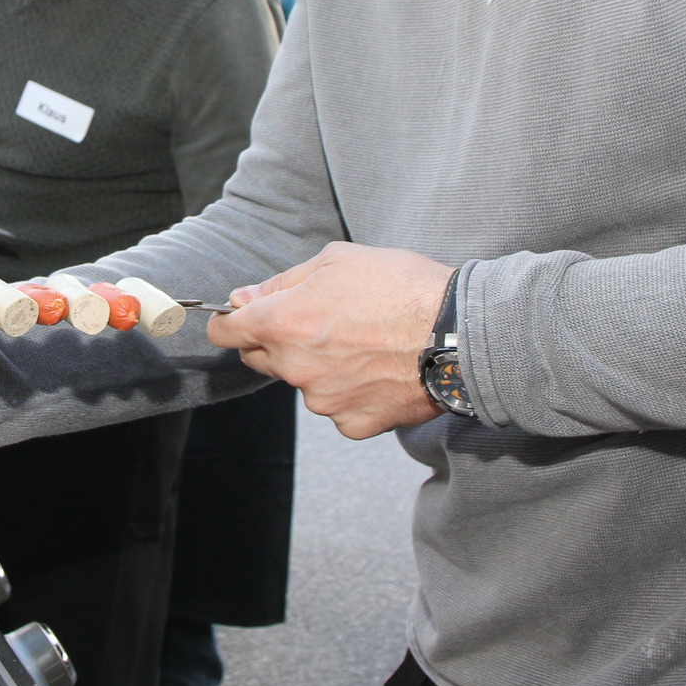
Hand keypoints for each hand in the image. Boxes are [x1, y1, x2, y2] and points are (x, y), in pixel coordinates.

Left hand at [209, 242, 454, 438]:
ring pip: (305, 383)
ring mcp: (324, 401)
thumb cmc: (401, 287)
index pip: (227, 333)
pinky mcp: (355, 424)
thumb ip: (281, 283)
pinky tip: (378, 370)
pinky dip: (351, 392)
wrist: (458, 333)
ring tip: (364, 343)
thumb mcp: (337, 261)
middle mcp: (295, 368)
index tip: (240, 318)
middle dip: (277, 341)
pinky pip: (339, 408)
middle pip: (261, 359)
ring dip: (319, 367)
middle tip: (319, 321)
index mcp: (283, 323)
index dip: (230, 322)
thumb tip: (242, 299)